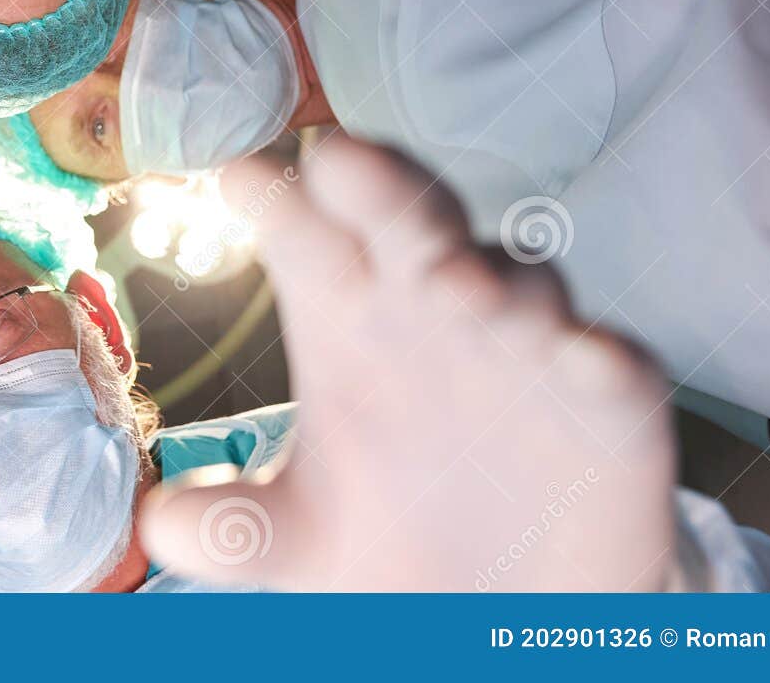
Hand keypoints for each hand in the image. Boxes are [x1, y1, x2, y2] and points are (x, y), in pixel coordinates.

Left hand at [140, 134, 677, 590]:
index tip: (239, 176)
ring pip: (515, 279)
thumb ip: (237, 532)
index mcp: (350, 316)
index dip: (279, 204)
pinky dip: (595, 358)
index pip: (309, 236)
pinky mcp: (608, 398)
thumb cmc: (397, 543)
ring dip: (488, 277)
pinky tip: (578, 358)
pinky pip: (609, 363)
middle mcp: (435, 308)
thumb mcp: (302, 546)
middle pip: (409, 221)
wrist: (515, 608)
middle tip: (342, 161)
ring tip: (450, 286)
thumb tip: (160, 526)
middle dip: (381, 189)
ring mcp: (527, 343)